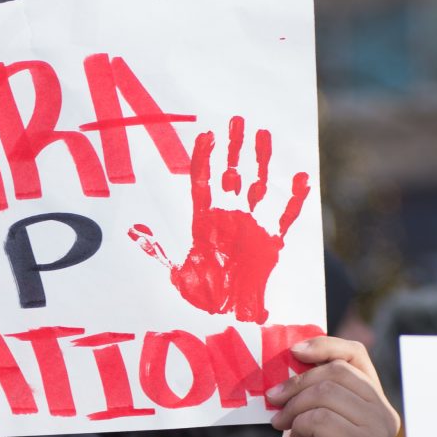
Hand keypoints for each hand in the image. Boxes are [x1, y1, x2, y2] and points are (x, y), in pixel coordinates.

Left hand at [128, 114, 311, 322]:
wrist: (229, 317)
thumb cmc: (202, 297)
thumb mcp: (177, 275)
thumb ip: (160, 253)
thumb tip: (136, 235)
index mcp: (205, 224)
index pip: (204, 184)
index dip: (205, 160)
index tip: (206, 134)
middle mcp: (229, 219)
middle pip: (233, 175)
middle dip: (235, 148)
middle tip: (238, 119)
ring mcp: (251, 227)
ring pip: (258, 186)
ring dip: (261, 161)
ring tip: (264, 134)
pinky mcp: (272, 242)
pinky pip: (285, 216)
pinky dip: (293, 198)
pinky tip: (300, 176)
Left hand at [267, 335, 399, 436]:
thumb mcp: (310, 414)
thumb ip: (314, 387)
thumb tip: (294, 352)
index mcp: (373, 399)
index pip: (356, 354)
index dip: (325, 346)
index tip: (294, 351)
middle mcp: (384, 413)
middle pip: (337, 371)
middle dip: (298, 382)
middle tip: (274, 399)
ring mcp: (378, 432)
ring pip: (327, 393)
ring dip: (294, 407)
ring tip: (281, 423)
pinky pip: (322, 419)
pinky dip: (300, 426)